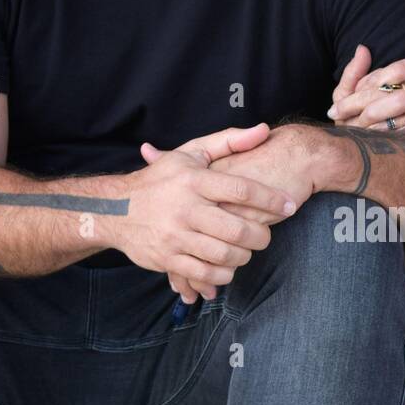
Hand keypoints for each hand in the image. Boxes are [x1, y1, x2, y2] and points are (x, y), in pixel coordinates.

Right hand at [112, 124, 297, 303]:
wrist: (114, 209)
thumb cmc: (161, 180)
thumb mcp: (190, 153)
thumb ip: (228, 141)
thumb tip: (264, 130)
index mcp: (194, 180)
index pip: (242, 190)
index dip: (272, 199)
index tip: (290, 205)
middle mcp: (185, 208)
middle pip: (238, 229)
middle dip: (261, 236)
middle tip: (265, 235)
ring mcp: (175, 235)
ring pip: (225, 255)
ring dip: (244, 256)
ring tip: (245, 250)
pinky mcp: (167, 258)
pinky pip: (206, 274)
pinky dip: (223, 274)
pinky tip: (227, 267)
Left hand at [328, 11, 404, 137]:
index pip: (380, 77)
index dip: (361, 83)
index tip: (349, 90)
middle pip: (372, 95)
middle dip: (350, 103)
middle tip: (334, 110)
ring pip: (378, 115)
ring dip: (358, 122)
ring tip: (343, 128)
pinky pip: (393, 134)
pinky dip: (377, 138)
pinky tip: (365, 144)